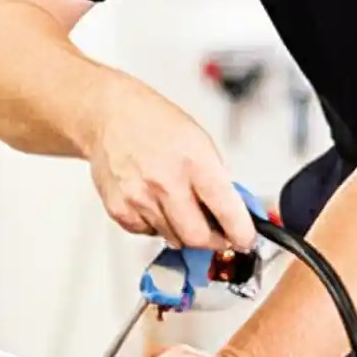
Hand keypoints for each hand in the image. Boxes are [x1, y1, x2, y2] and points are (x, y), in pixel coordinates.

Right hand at [89, 81, 255, 250]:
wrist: (110, 116)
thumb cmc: (156, 124)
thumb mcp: (200, 141)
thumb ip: (217, 179)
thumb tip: (233, 212)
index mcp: (194, 161)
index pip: (226, 210)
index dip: (241, 233)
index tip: (245, 240)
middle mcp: (165, 182)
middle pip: (197, 237)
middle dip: (213, 240)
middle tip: (218, 234)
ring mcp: (140, 198)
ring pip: (173, 239)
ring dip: (183, 231)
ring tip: (180, 206)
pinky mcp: (120, 209)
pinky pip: (148, 234)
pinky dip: (157, 226)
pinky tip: (156, 204)